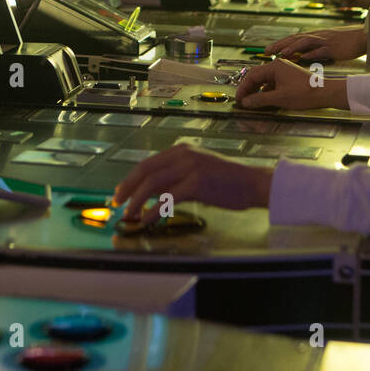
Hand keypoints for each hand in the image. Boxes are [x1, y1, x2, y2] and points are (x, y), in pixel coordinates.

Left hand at [112, 144, 272, 217]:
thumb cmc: (227, 181)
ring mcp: (190, 167)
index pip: (148, 163)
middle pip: (146, 171)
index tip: (120, 194)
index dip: (131, 179)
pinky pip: (168, 198)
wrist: (253, 184)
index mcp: (181, 150)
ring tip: (130, 216)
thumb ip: (176, 175)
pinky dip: (154, 210)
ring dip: (137, 202)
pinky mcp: (197, 183)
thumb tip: (151, 192)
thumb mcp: (198, 170)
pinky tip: (148, 220)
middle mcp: (183, 154)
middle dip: (127, 188)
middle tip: (117, 204)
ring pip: (153, 184)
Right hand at [234, 59, 348, 110]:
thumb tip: (246, 102)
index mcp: (274, 66)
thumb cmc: (305, 93)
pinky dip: (266, 91)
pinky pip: (272, 84)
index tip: (239, 99)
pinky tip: (265, 100)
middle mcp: (278, 66)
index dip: (243, 88)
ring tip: (252, 102)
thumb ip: (260, 99)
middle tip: (243, 101)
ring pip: (264, 81)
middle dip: (249, 89)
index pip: (252, 75)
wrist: (325, 93)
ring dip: (257, 91)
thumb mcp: (279, 98)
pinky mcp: (289, 79)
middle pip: (257, 76)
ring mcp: (284, 72)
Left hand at [267, 25, 366, 62]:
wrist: (361, 36)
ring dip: (293, 48)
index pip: (293, 38)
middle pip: (295, 38)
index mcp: (314, 35)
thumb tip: (300, 55)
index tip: (267, 50)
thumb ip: (313, 47)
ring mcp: (325, 41)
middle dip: (280, 45)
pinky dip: (313, 54)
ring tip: (282, 54)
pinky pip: (322, 50)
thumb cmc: (344, 41)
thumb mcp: (325, 42)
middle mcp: (317, 36)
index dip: (279, 43)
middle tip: (266, 52)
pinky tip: (304, 58)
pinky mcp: (334, 48)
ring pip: (305, 42)